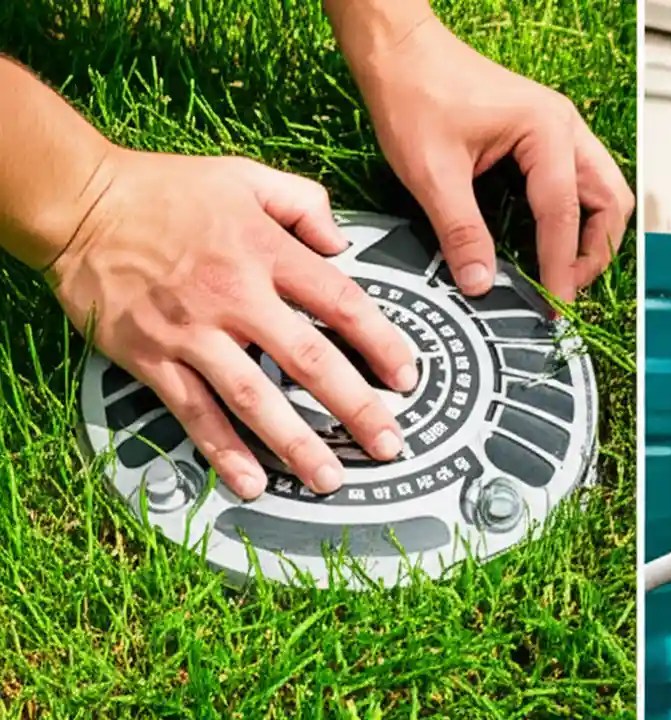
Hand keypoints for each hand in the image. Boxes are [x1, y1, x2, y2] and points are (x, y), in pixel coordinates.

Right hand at [48, 148, 417, 499]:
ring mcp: (193, 333)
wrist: (81, 204)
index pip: (342, 303)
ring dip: (297, 442)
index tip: (405, 376)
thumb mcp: (246, 176)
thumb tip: (343, 242)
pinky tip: (251, 481)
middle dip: (356, 407)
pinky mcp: (152, 359)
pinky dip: (223, 451)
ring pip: (255, 397)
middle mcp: (236, 297)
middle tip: (389, 443)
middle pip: (310, 360)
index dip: (382, 343)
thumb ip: (304, 203)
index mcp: (267, 252)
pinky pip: (195, 413)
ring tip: (330, 477)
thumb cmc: (165, 190)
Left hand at [341, 10, 634, 303]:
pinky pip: (578, 182)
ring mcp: (558, 129)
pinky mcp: (543, 136)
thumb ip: (461, 232)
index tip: (555, 305)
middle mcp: (563, 127)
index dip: (562, 266)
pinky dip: (574, 216)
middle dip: (594, 251)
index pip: (564, 213)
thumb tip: (480, 283)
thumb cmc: (414, 92)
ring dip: (590, 234)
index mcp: (545, 131)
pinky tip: (548, 240)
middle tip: (565, 289)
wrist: (398, 51)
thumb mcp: (432, 173)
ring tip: (563, 271)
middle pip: (610, 201)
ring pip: (602, 191)